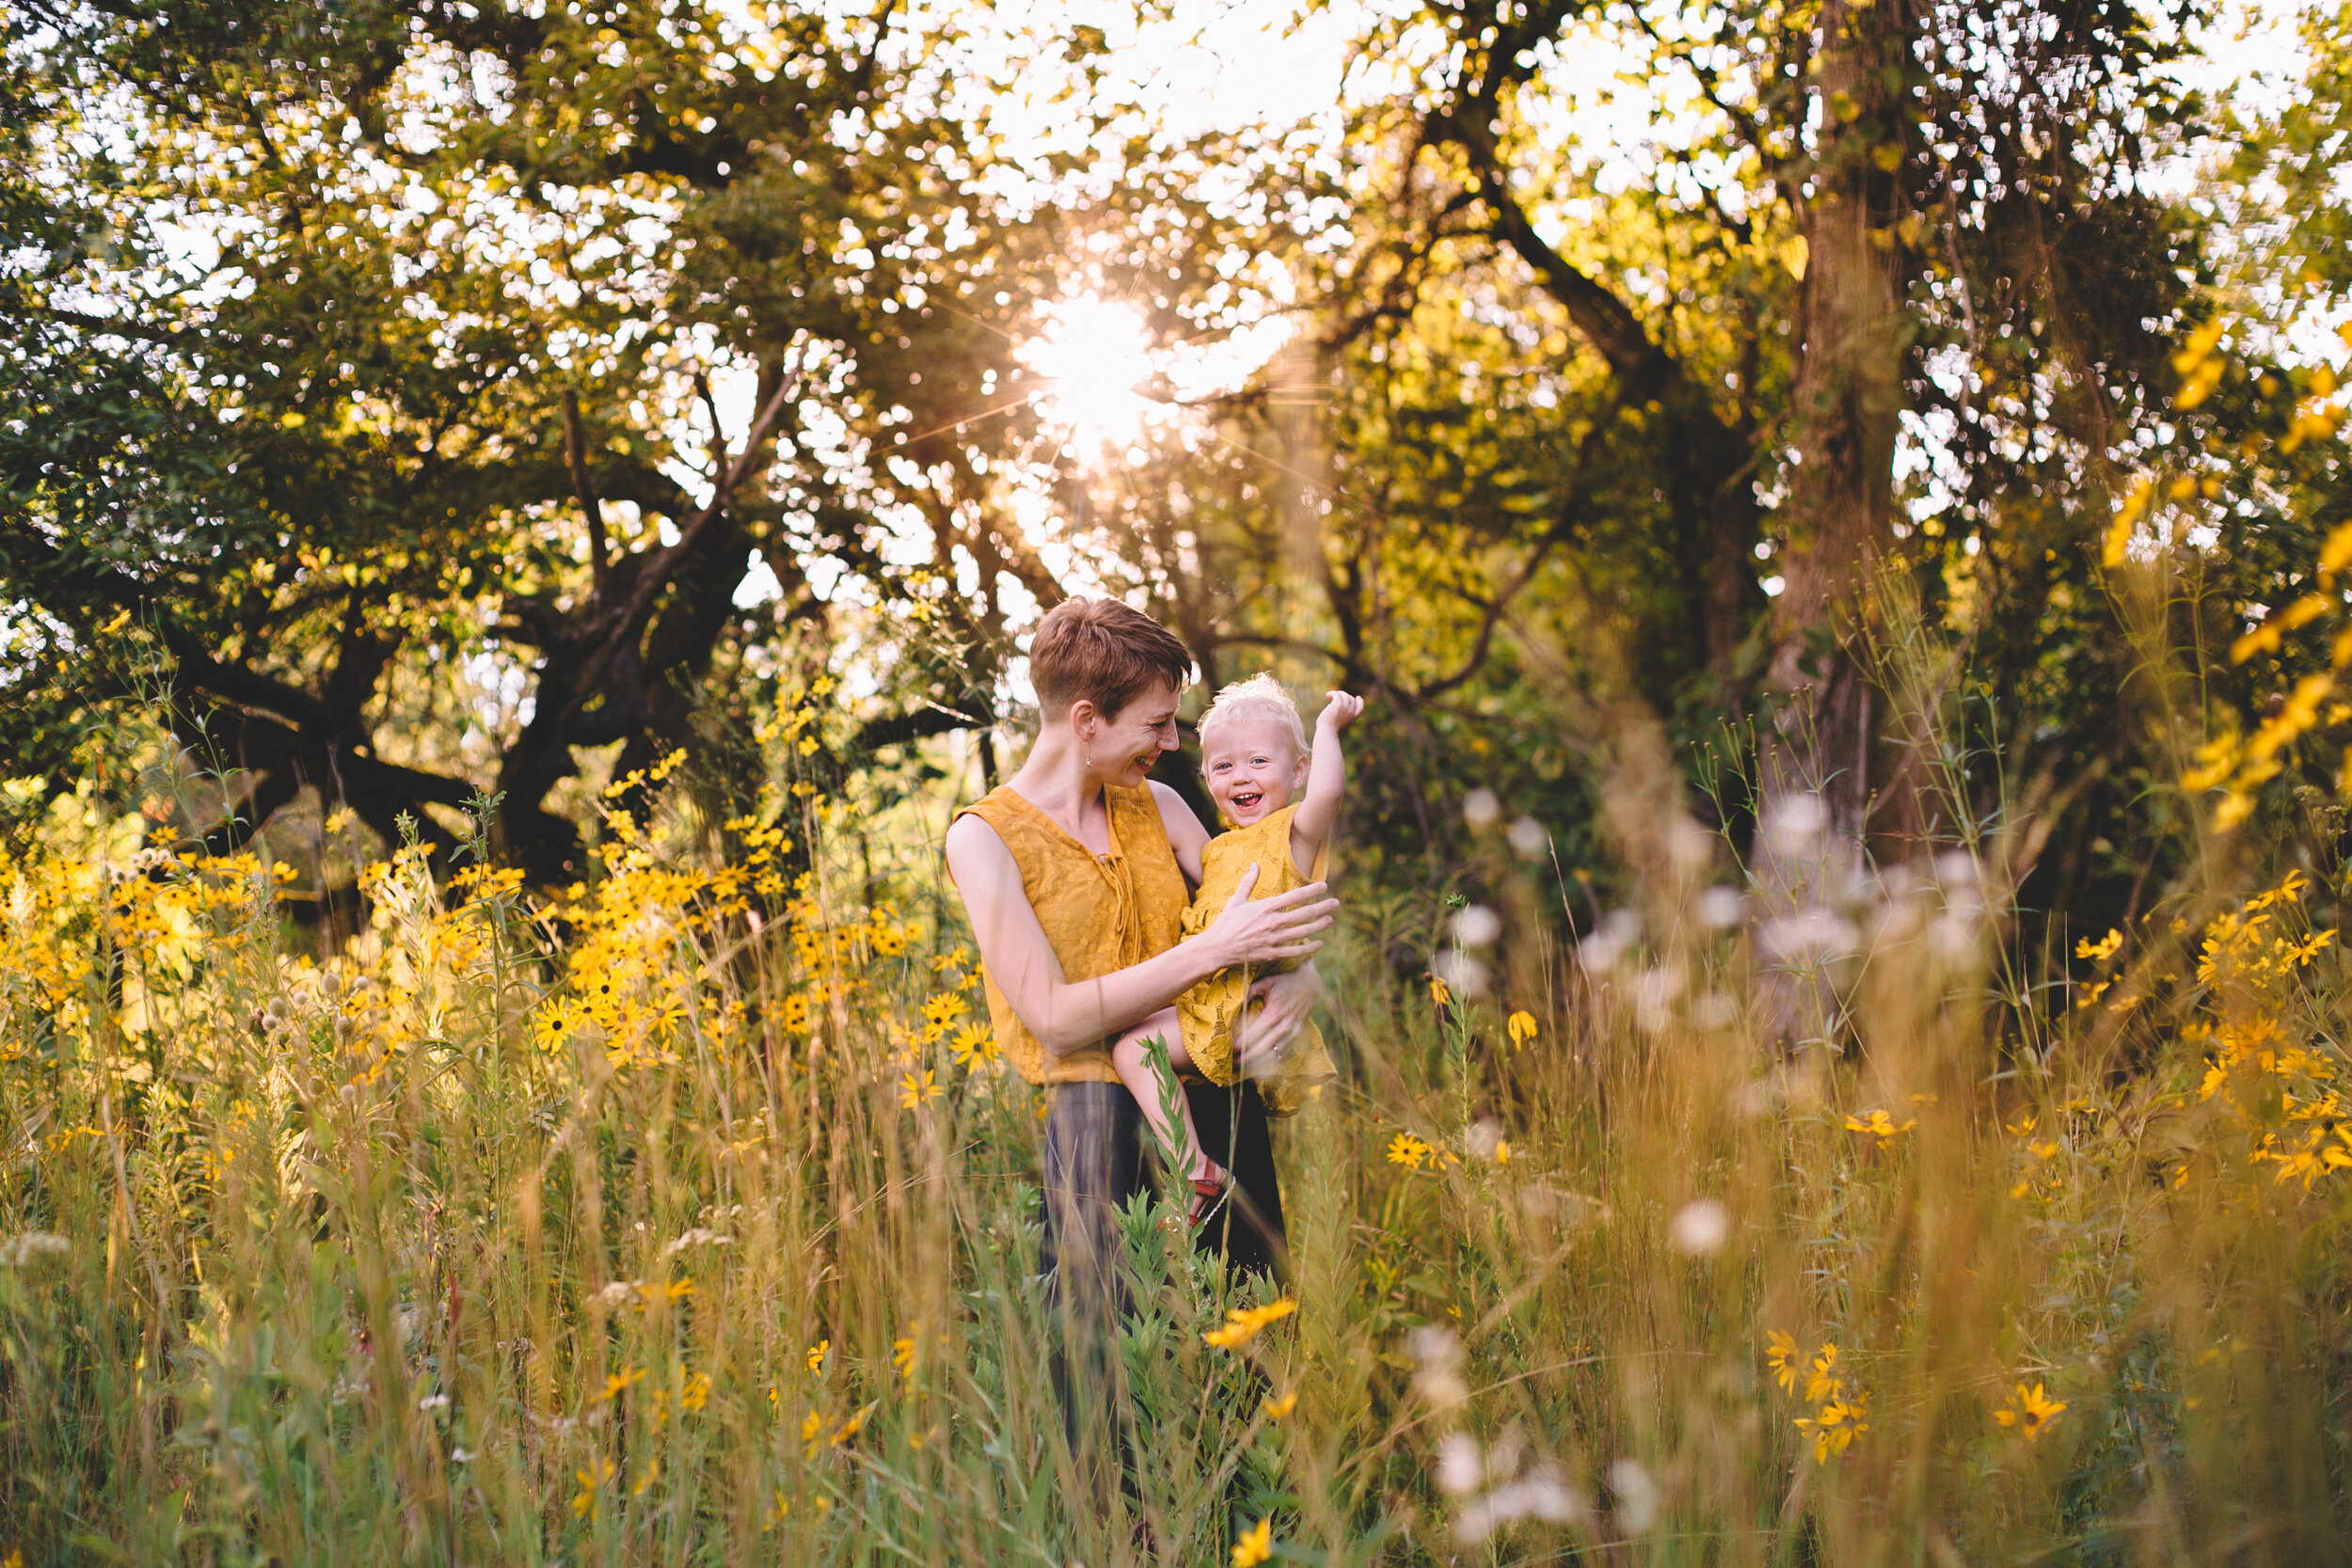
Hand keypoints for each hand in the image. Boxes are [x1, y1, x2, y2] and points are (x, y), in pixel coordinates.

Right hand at [1200, 864, 1336, 968]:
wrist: (1216, 948)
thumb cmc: (1226, 923)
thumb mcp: (1236, 900)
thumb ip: (1248, 882)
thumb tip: (1254, 864)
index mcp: (1266, 907)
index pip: (1294, 896)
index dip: (1311, 890)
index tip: (1324, 886)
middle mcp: (1273, 922)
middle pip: (1304, 913)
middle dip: (1323, 907)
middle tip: (1337, 903)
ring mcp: (1274, 939)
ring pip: (1303, 932)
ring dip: (1319, 926)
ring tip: (1330, 920)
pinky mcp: (1272, 954)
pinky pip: (1296, 951)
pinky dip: (1309, 948)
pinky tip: (1319, 944)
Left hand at [1236, 963, 1323, 1075]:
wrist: (1310, 983)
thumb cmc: (1284, 981)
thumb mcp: (1266, 982)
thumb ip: (1250, 991)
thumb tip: (1235, 1003)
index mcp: (1273, 1013)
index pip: (1253, 1035)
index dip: (1240, 1044)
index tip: (1229, 1049)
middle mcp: (1284, 1026)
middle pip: (1262, 1048)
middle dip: (1246, 1057)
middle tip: (1232, 1063)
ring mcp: (1293, 1032)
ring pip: (1273, 1054)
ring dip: (1258, 1062)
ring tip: (1244, 1067)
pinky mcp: (1298, 1034)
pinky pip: (1285, 1052)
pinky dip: (1273, 1060)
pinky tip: (1262, 1065)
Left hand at [1318, 691, 1364, 731]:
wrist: (1327, 732)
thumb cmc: (1329, 731)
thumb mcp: (1339, 726)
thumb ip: (1341, 719)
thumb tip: (1336, 709)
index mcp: (1352, 719)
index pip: (1360, 708)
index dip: (1360, 702)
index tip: (1358, 697)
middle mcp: (1350, 713)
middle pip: (1351, 699)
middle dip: (1344, 696)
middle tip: (1336, 696)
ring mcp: (1345, 708)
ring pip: (1344, 695)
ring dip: (1338, 693)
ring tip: (1330, 695)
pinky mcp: (1338, 705)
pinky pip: (1337, 694)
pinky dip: (1333, 693)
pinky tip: (1328, 695)